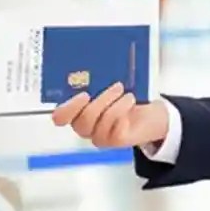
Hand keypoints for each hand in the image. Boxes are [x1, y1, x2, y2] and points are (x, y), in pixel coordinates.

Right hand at [51, 83, 169, 148]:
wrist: (149, 114)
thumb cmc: (125, 97)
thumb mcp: (109, 85)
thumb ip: (96, 80)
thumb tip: (94, 68)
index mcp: (77, 111)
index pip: (60, 117)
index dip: (68, 108)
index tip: (84, 94)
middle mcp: (85, 126)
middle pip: (81, 122)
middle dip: (100, 102)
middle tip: (117, 87)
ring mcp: (99, 136)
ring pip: (100, 124)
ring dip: (116, 106)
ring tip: (129, 95)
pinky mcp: (115, 142)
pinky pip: (115, 131)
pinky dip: (123, 114)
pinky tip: (130, 105)